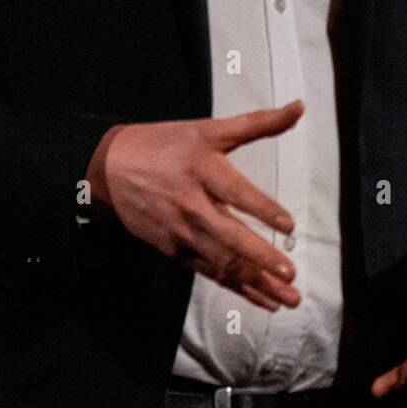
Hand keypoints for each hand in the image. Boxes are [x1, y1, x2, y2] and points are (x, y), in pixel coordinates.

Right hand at [87, 100, 303, 311]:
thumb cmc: (165, 146)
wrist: (108, 170)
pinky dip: (236, 287)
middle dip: (259, 258)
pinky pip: (209, 272)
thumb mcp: (208, 129)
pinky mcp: (175, 250)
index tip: (289, 226)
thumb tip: (299, 107)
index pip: (235, 193)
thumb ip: (257, 123)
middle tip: (289, 273)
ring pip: (221, 262)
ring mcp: (182, 232)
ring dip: (255, 283)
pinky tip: (262, 300)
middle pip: (228, 236)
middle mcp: (192, 205)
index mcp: (202, 170)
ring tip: (287, 298)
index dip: (262, 209)